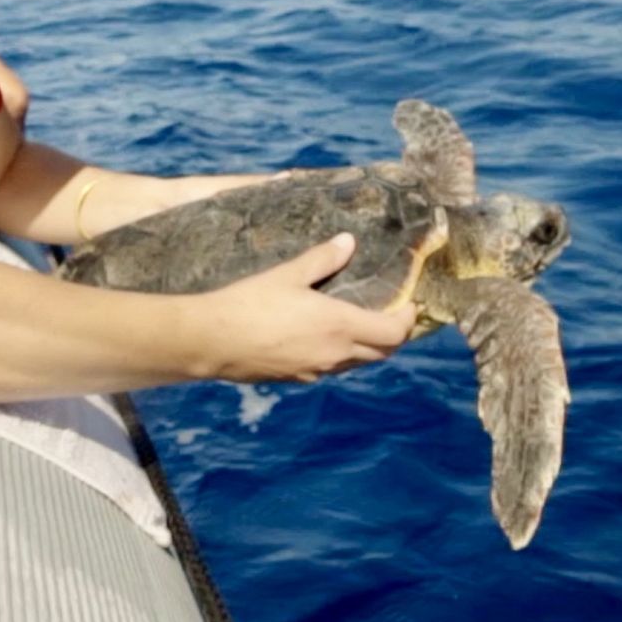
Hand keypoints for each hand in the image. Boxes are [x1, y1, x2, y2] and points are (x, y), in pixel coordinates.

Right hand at [198, 233, 417, 382]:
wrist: (212, 341)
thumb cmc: (249, 303)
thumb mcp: (287, 274)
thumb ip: (322, 259)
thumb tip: (348, 241)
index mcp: (339, 325)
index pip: (394, 332)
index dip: (408, 320)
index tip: (410, 304)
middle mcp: (335, 353)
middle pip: (383, 352)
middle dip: (393, 335)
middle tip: (391, 315)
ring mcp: (316, 370)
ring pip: (357, 363)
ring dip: (367, 347)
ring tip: (359, 325)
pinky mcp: (297, 379)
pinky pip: (330, 369)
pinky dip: (339, 355)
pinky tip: (321, 340)